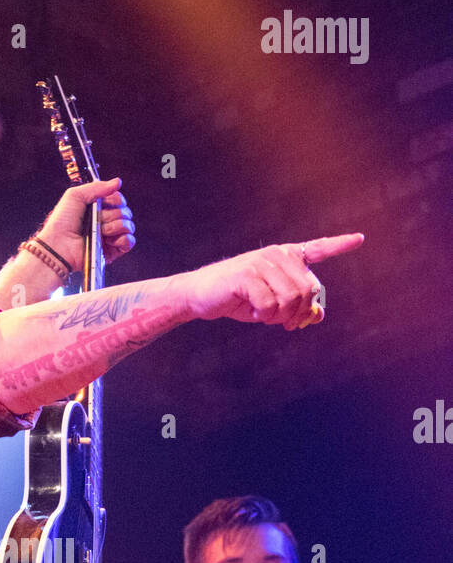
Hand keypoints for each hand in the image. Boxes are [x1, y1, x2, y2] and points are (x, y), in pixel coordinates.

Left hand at [36, 177, 135, 273]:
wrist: (59, 244)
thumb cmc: (62, 221)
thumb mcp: (75, 195)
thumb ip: (97, 187)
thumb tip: (118, 182)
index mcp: (98, 209)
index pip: (119, 200)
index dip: (116, 199)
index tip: (104, 202)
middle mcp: (105, 222)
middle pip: (125, 212)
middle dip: (112, 213)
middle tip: (97, 218)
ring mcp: (110, 237)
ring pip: (128, 225)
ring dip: (116, 225)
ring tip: (101, 230)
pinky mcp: (112, 251)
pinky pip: (129, 242)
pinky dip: (123, 238)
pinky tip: (109, 239)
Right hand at [184, 233, 363, 330]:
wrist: (202, 297)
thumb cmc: (239, 299)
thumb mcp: (270, 305)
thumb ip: (295, 307)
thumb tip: (318, 315)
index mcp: (285, 257)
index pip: (317, 249)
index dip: (339, 245)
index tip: (359, 239)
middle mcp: (277, 255)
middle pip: (308, 289)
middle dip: (298, 312)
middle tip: (284, 323)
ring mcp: (261, 263)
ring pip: (291, 298)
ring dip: (280, 316)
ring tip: (264, 316)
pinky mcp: (247, 276)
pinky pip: (270, 305)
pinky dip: (264, 316)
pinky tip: (253, 313)